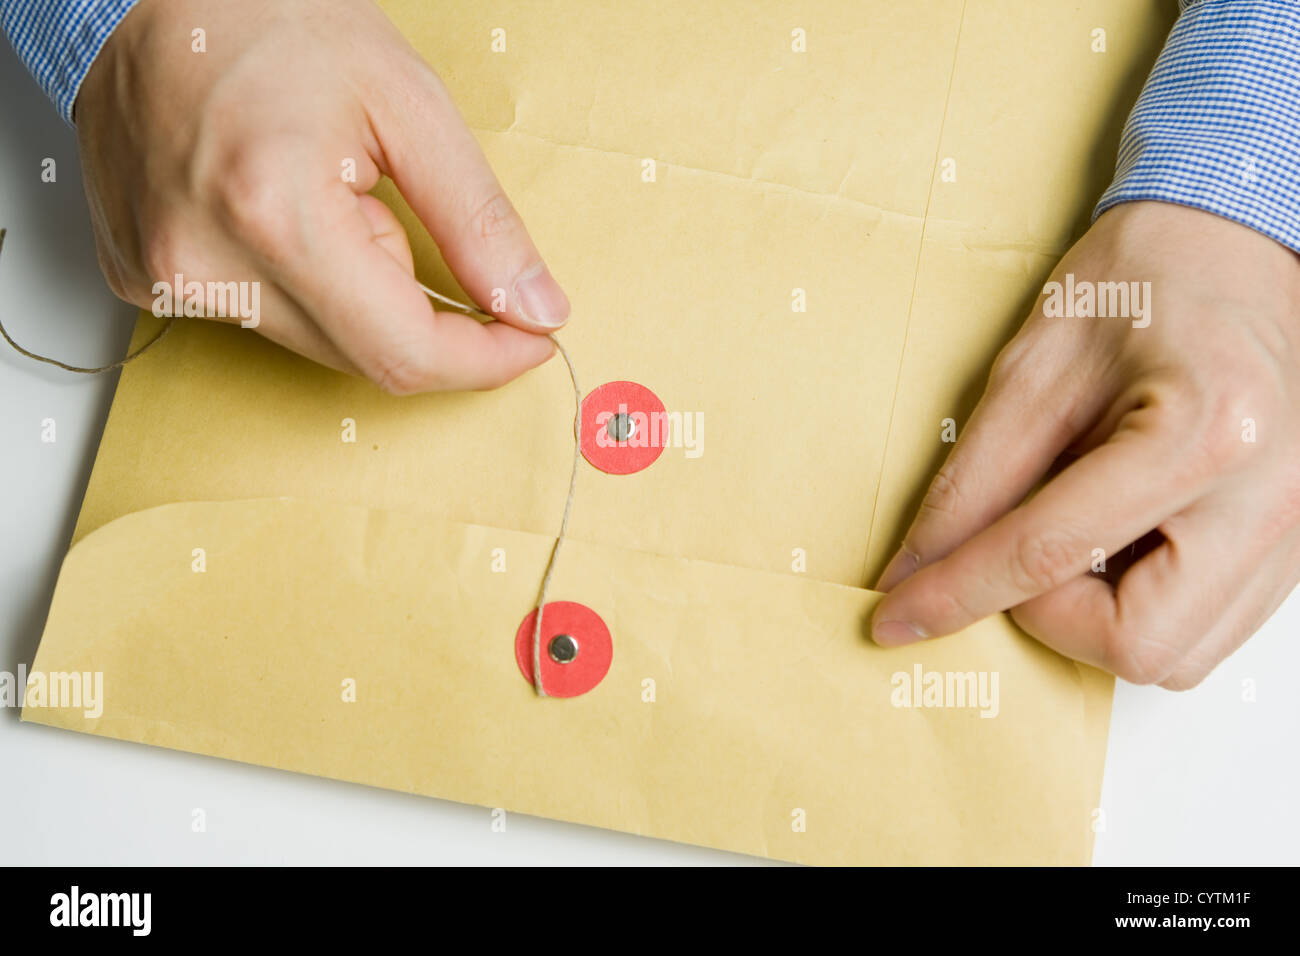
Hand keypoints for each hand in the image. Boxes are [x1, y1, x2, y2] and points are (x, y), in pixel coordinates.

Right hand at [75, 0, 567, 391]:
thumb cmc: (266, 17)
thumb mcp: (406, 101)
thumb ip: (477, 218)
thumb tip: (534, 308)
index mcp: (274, 215)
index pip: (405, 353)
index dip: (483, 359)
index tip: (529, 337)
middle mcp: (205, 267)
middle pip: (364, 356)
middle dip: (414, 307)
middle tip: (401, 213)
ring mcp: (165, 281)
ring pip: (316, 342)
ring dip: (353, 289)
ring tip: (323, 190)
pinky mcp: (143, 283)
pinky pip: (261, 317)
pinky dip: (297, 281)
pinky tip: (275, 208)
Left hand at [872, 201, 1299, 688]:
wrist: (1238, 243)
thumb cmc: (1146, 281)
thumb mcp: (1035, 367)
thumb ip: (972, 480)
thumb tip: (915, 567)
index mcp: (1204, 433)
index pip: (1052, 552)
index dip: (959, 592)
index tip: (898, 616)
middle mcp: (1270, 496)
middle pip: (1139, 644)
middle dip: (1052, 620)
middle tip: (1016, 557)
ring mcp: (1297, 529)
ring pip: (1179, 657)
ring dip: (1097, 622)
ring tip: (1074, 539)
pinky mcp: (1296, 545)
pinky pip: (1209, 629)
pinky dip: (1141, 608)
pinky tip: (1118, 543)